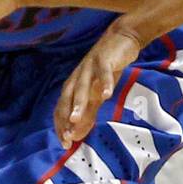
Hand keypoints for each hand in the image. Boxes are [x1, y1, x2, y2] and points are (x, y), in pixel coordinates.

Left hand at [54, 22, 142, 146]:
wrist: (121, 39)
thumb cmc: (107, 69)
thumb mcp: (97, 94)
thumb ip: (88, 114)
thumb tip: (77, 136)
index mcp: (73, 87)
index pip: (61, 109)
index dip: (61, 126)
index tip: (66, 144)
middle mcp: (77, 77)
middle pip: (67, 99)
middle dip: (66, 119)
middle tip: (68, 136)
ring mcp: (89, 68)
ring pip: (81, 87)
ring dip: (78, 103)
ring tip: (76, 118)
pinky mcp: (103, 60)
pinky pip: (103, 73)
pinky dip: (104, 83)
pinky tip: (107, 95)